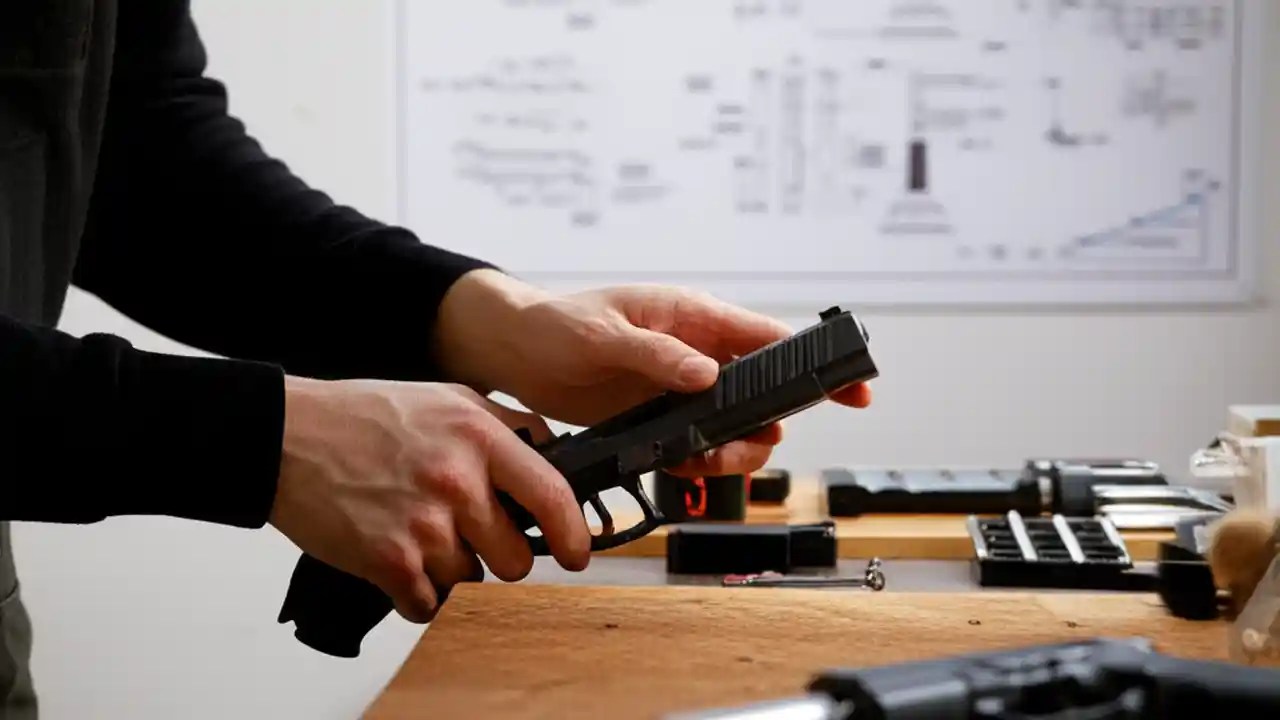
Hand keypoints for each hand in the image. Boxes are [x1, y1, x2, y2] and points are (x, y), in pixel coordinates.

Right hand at [268, 376, 588, 622]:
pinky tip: (396, 555)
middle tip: (464, 532)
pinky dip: (415, 593)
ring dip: (449, 569)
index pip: (552, 495)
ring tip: (415, 529)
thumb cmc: (366, 416)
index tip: (578, 554)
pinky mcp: (389, 561)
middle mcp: (457, 481)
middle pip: (516, 558)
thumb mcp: (449, 398)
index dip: (574, 535)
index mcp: (479, 437)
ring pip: (470, 582)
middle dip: (496, 554)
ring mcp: (424, 524)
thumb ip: (507, 426)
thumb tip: (555, 455)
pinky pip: (428, 605)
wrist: (288, 437)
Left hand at [434, 270, 871, 477]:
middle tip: (744, 444)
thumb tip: (707, 374)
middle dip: (768, 426)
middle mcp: (698, 357)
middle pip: (765, 395)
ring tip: (707, 458)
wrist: (516, 352)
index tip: (852, 389)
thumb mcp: (602, 332)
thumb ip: (656, 352)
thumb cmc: (557, 324)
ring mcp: (682, 393)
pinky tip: (683, 465)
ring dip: (734, 452)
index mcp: (694, 318)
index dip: (815, 365)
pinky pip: (699, 450)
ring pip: (738, 430)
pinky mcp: (660, 423)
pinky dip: (700, 465)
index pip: (771, 339)